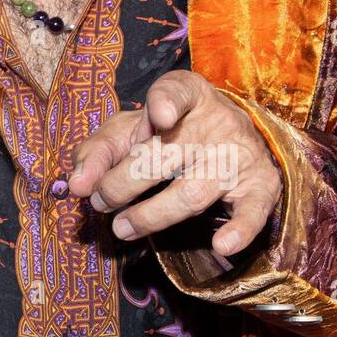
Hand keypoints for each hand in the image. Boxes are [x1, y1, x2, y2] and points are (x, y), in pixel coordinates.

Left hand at [67, 70, 283, 256]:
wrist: (233, 135)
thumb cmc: (169, 133)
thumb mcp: (130, 130)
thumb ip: (98, 151)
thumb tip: (77, 185)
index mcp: (187, 94)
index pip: (175, 92)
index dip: (166, 104)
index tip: (159, 117)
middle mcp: (216, 121)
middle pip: (163, 155)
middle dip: (122, 183)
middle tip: (100, 202)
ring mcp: (239, 155)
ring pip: (192, 192)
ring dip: (152, 215)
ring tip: (122, 228)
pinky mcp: (260, 186)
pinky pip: (252, 212)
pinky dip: (239, 230)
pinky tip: (221, 244)